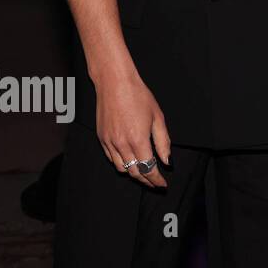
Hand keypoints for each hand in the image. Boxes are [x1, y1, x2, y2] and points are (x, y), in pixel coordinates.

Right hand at [94, 68, 169, 188]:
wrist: (115, 83)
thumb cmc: (139, 97)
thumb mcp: (158, 118)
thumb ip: (163, 142)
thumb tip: (167, 161)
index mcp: (138, 140)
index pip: (148, 169)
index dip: (156, 180)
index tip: (163, 184)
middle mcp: (121, 144)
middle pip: (134, 172)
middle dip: (146, 180)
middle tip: (156, 182)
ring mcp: (109, 142)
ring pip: (121, 168)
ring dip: (133, 174)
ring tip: (144, 173)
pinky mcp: (101, 139)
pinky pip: (111, 159)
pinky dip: (122, 164)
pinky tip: (131, 161)